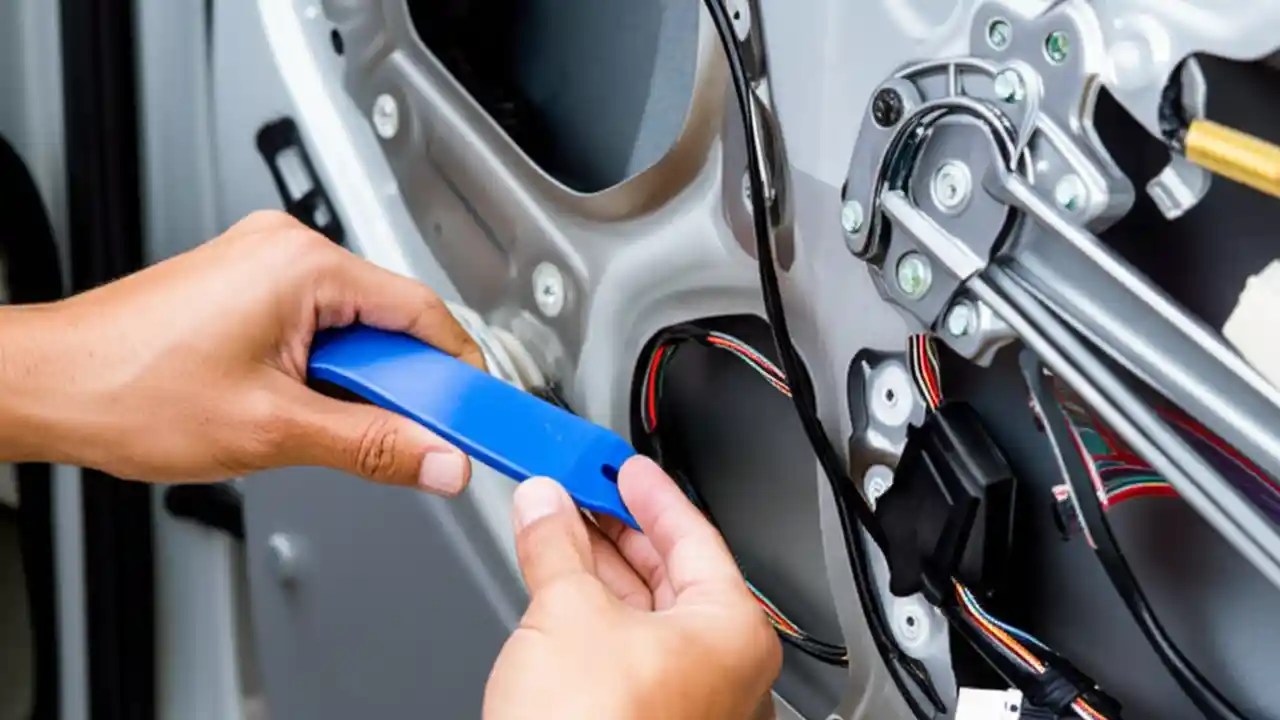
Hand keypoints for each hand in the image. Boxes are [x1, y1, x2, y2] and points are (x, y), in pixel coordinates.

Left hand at [0, 210, 481, 492]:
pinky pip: (315, 323)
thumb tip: (439, 459)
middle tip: (405, 438)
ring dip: (358, 379)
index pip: (421, 310)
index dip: (457, 371)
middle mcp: (283, 249)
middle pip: (388, 317)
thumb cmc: (127, 388)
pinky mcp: (243, 284)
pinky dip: (325, 369)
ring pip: (351, 325)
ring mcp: (260, 264)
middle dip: (400, 383)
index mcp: (302, 264)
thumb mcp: (273, 430)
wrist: (44, 386)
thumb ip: (374, 446)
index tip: (474, 415)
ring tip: (324, 423)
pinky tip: (302, 405)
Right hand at [484, 456, 781, 719]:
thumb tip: (544, 507)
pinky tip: (558, 596)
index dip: (650, 492)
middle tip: (578, 493)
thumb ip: (554, 546)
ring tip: (555, 532)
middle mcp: (726, 673)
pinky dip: (594, 620)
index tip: (625, 468)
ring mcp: (691, 708)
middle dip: (616, 532)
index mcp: (733, 632)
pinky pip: (628, 656)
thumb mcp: (564, 615)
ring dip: (598, 573)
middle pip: (671, 576)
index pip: (694, 536)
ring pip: (646, 619)